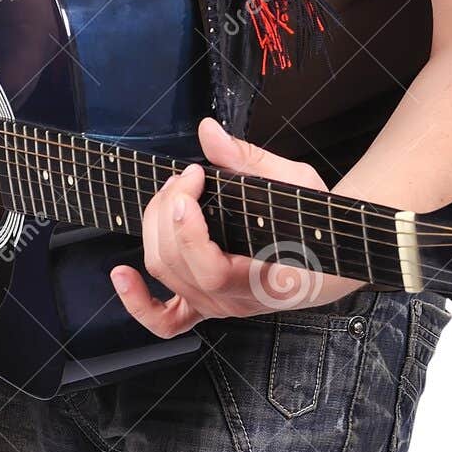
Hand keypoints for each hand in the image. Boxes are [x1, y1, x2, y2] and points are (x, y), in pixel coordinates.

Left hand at [110, 117, 362, 336]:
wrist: (330, 260)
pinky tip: (121, 275)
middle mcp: (235, 301)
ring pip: (164, 273)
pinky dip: (138, 302)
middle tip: (188, 176)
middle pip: (176, 264)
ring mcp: (217, 306)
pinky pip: (166, 320)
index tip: (195, 177)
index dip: (189, 227)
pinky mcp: (206, 306)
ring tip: (174, 192)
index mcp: (265, 279)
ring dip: (155, 225)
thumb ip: (247, 160)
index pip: (210, 268)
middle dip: (169, 208)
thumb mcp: (294, 184)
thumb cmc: (316, 222)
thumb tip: (207, 131)